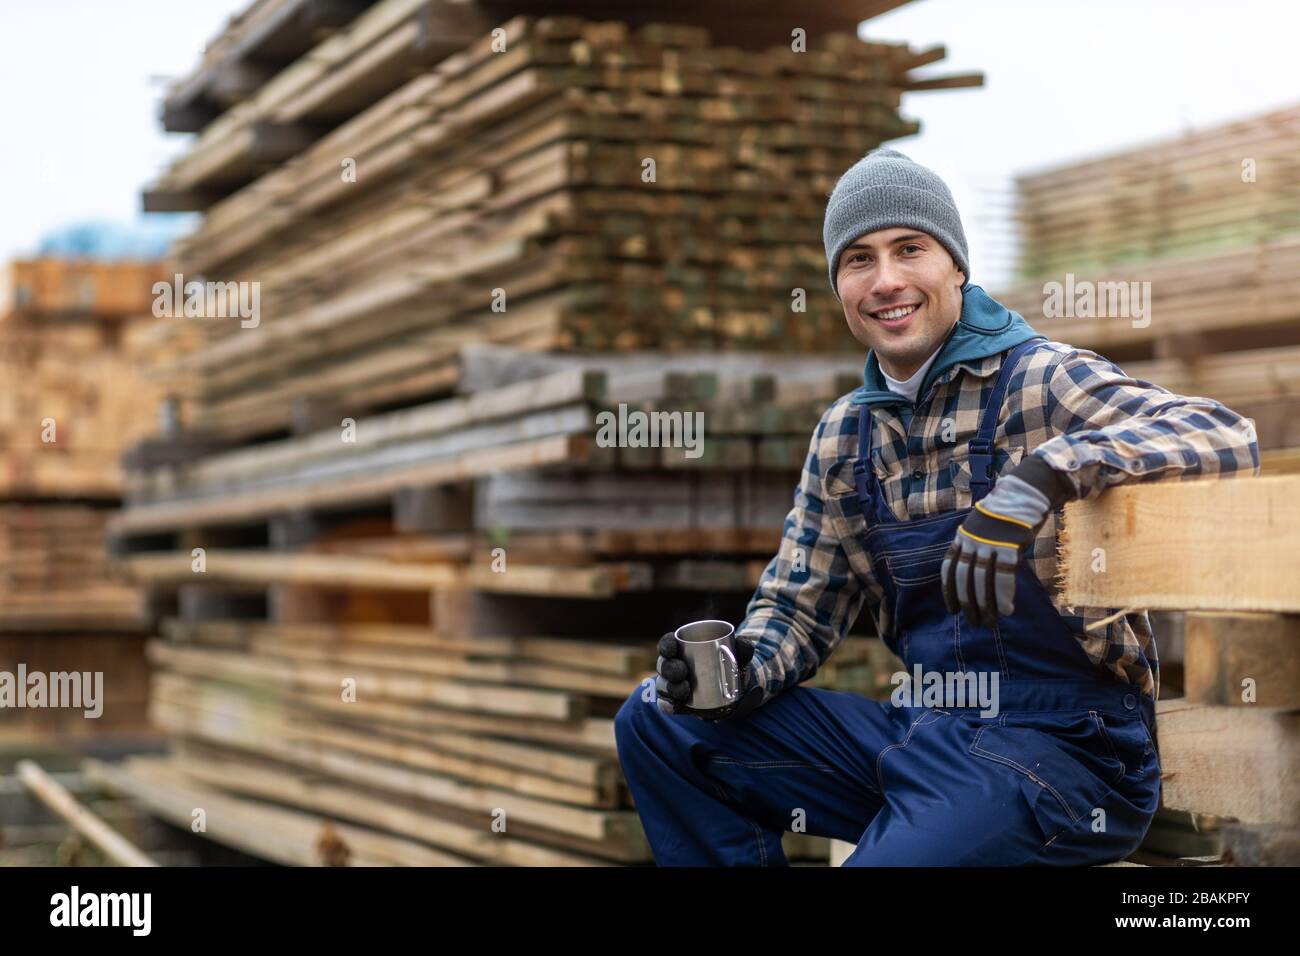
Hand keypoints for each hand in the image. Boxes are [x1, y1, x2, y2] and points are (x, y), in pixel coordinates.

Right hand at [655, 632, 762, 720]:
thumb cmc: (734, 665)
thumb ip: (743, 648)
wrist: (738, 690)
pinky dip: (668, 705)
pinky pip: (666, 705)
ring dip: (669, 687)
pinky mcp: (677, 703)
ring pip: (662, 685)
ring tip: (683, 691)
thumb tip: (744, 645)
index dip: (666, 645)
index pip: (668, 644)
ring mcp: (674, 686)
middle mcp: (674, 666)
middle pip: (664, 665)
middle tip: (682, 672)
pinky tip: (674, 706)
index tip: (672, 649)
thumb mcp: (740, 656)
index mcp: (683, 648)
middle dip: (669, 668)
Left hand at [941, 456, 1071, 626]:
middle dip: (968, 604)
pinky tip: (1007, 610)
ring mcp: (989, 543)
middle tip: (974, 623)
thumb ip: (977, 550)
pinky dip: (1004, 595)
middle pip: (965, 579)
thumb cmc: (1006, 515)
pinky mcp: (1009, 546)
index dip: (950, 592)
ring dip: (986, 605)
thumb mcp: (982, 530)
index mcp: (962, 537)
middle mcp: (972, 541)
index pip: (949, 569)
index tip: (952, 610)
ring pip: (983, 581)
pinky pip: (1004, 576)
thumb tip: (978, 577)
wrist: (1026, 492)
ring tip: (990, 622)